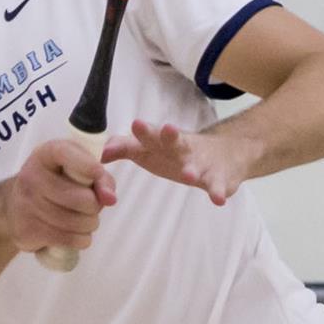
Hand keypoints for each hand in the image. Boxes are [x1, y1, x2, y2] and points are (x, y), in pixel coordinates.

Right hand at [0, 139, 118, 251]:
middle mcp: (31, 176)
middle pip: (82, 199)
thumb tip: (110, 198)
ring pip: (78, 223)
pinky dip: (81, 239)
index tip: (98, 172)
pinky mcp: (27, 230)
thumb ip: (101, 178)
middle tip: (90, 206)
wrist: (12, 207)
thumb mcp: (76, 171)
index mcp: (44, 154)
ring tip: (83, 220)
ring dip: (89, 224)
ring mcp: (26, 204)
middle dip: (95, 207)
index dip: (85, 163)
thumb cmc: (55, 184)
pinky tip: (76, 233)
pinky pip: (69, 239)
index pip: (64, 153)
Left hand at [102, 119, 256, 205]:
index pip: (151, 136)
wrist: (225, 153)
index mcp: (163, 143)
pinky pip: (218, 186)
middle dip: (170, 136)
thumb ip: (125, 148)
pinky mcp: (218, 179)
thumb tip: (99, 151)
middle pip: (175, 141)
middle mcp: (183, 149)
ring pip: (196, 166)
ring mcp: (202, 164)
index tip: (136, 124)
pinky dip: (218, 191)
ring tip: (188, 175)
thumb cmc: (177, 152)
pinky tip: (219, 199)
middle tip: (167, 129)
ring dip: (193, 169)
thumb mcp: (150, 149)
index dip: (144, 132)